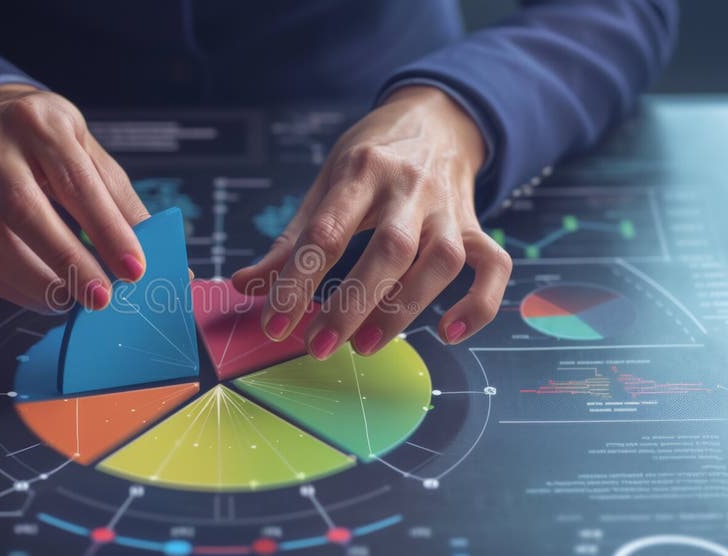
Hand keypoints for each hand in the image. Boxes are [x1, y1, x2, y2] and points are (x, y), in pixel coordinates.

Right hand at [0, 84, 149, 311]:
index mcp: (39, 124)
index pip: (74, 182)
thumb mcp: (93, 154)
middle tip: (102, 297)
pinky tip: (51, 297)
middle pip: (23, 211)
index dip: (105, 229)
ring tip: (76, 301)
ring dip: (40, 284)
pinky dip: (20, 290)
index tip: (134, 268)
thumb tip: (155, 255)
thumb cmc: (55, 142)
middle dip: (68, 261)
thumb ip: (121, 202)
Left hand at [232, 86, 511, 357]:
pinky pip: (493, 267)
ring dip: (404, 310)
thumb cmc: (371, 158)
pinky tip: (449, 332)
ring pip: (441, 261)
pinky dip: (479, 304)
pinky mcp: (476, 225)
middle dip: (351, 304)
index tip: (275, 324)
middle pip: (389, 250)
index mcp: (361, 171)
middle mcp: (410, 187)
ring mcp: (448, 207)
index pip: (326, 232)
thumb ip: (291, 239)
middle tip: (319, 345)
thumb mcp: (326, 182)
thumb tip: (246, 284)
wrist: (437, 118)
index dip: (297, 283)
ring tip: (365, 346)